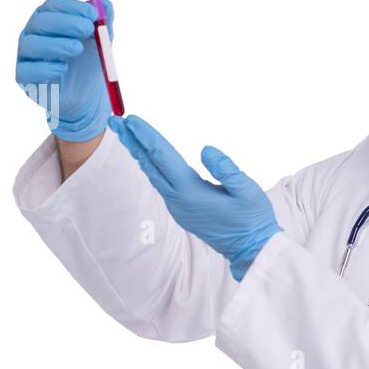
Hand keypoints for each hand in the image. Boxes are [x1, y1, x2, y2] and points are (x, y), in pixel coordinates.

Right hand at [15, 0, 113, 141]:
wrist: (86, 96)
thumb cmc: (89, 63)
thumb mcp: (101, 43)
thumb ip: (104, 24)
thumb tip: (105, 4)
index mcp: (50, 18)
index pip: (54, 4)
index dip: (72, 6)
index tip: (93, 14)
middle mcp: (33, 33)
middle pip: (41, 21)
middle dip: (65, 23)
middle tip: (87, 28)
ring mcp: (26, 54)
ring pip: (30, 44)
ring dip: (56, 44)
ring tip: (77, 48)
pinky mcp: (23, 76)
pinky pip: (27, 70)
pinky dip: (44, 68)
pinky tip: (63, 68)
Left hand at [109, 114, 281, 279]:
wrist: (251, 249)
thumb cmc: (254, 218)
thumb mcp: (248, 191)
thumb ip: (227, 169)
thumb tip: (206, 149)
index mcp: (192, 192)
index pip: (163, 157)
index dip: (146, 136)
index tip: (131, 119)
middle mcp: (179, 200)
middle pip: (150, 165)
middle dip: (132, 141)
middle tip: (115, 121)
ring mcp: (179, 207)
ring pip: (153, 175)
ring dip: (139, 153)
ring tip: (127, 135)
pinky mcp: (183, 211)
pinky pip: (161, 184)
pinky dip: (151, 167)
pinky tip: (147, 158)